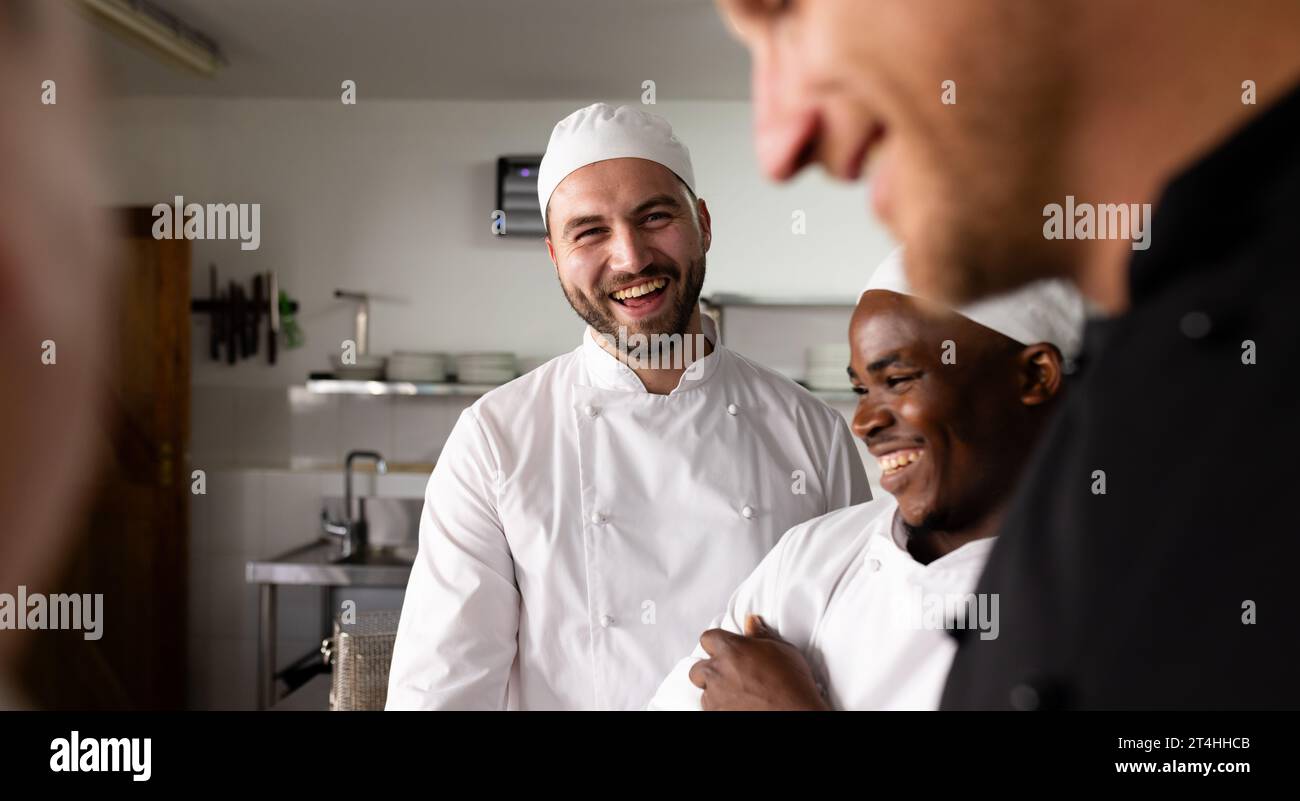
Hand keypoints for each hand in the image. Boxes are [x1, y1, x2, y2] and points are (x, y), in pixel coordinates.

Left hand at [687, 615, 830, 710]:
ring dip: (715, 690)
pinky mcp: (715, 713)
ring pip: (704, 690)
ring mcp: (715, 695)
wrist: (795, 713)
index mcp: (731, 649)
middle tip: (729, 675)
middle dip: (709, 671)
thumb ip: (761, 635)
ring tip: (737, 693)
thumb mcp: (782, 650)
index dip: (716, 644)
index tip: (725, 650)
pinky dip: (720, 706)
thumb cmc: (792, 684)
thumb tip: (751, 622)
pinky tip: (738, 705)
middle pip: (698, 667)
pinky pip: (710, 707)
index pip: (707, 638)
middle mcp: (718, 670)